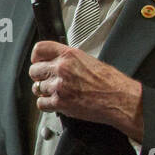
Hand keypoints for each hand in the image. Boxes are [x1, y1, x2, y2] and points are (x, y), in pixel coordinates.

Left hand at [29, 41, 144, 140]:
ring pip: (37, 88)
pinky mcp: (60, 102)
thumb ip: (69, 60)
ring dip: (44, 92)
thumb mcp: (89, 60)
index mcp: (70, 55)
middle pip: (34, 70)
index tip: (38, 61)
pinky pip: (41, 104)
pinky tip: (56, 103)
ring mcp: (59, 86)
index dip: (36, 57)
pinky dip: (47, 105)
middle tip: (47, 80)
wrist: (119, 99)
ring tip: (56, 92)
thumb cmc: (111, 82)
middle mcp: (62, 68)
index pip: (40, 49)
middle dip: (39, 76)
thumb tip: (56, 62)